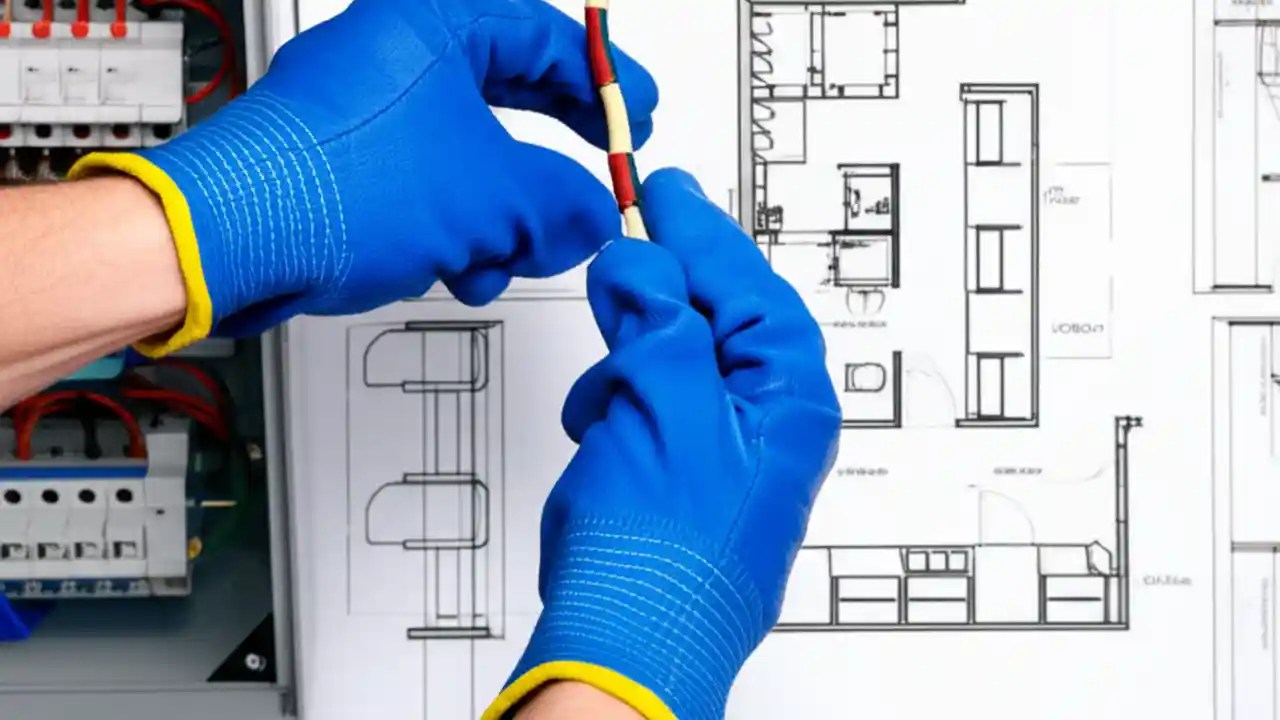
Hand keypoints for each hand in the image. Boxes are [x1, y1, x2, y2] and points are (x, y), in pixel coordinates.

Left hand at [69, 0, 656, 355]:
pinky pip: (426, 183)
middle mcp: (396, 50)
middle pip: (510, 91)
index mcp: (434, 20)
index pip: (549, 35)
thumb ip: (567, 204)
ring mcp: (366, 107)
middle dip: (554, 154)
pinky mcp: (345, 159)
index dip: (607, 83)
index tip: (636, 115)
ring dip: (502, 212)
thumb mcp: (493, 198)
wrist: (232, 242)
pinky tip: (457, 268)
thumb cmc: (333, 189)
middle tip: (597, 163)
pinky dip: (455, 226)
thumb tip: (592, 215)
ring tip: (513, 249)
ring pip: (469, 150)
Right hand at [484, 169, 841, 719]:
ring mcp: (722, 461)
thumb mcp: (665, 405)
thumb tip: (643, 263)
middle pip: (714, 323)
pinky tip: (601, 438)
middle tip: (622, 262)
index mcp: (790, 404)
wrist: (625, 653)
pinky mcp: (677, 485)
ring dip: (627, 368)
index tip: (665, 192)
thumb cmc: (664, 557)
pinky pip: (648, 413)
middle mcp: (767, 431)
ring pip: (671, 365)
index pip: (753, 288)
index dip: (702, 235)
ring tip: (608, 402)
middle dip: (659, 304)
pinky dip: (616, 410)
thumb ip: (660, 319)